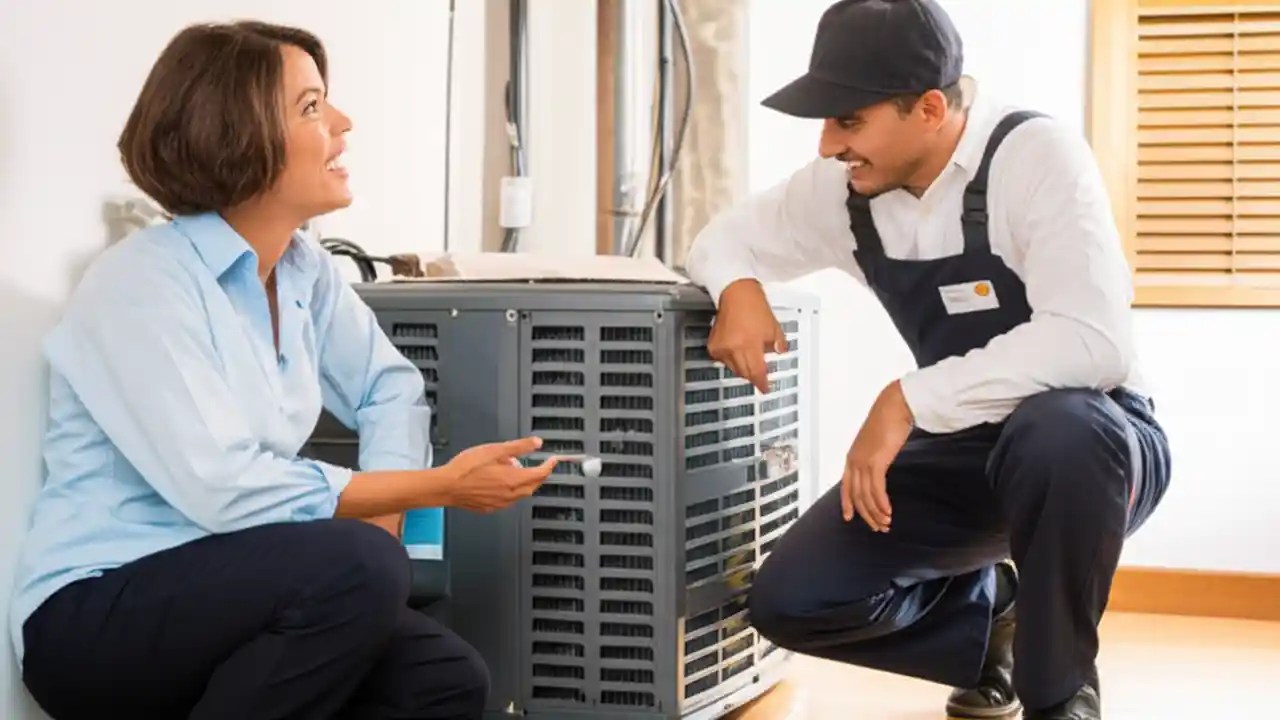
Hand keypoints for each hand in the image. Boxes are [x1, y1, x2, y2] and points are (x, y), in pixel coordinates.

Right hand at [442, 437, 557, 512]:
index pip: (540, 474)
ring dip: (524, 483)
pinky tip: (500, 483)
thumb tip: (536, 443)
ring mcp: (500, 503)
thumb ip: (518, 446)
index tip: (552, 460)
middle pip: (533, 486)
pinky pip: (508, 500)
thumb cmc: (466, 468)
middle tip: (538, 465)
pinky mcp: (490, 508)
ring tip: (513, 470)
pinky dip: (511, 491)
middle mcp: (510, 494)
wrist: (447, 486)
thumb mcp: (495, 450)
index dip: (549, 466)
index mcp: (513, 479)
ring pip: (521, 494)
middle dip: (538, 475)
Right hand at [707, 279, 788, 393]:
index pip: (756, 372)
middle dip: (753, 375)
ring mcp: (722, 348)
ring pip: (733, 368)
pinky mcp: (713, 346)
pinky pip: (723, 360)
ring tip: (748, 355)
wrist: (736, 293)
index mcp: (750, 344)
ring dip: (742, 367)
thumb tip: (780, 353)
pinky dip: (731, 359)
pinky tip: (737, 349)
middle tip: (760, 372)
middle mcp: (734, 348)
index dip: (761, 383)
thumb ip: (779, 343)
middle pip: (744, 373)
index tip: (765, 388)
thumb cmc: (754, 305)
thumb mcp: (774, 326)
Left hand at [842, 381, 913, 531]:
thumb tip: (879, 466)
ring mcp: (862, 462)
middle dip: (867, 515)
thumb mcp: (876, 443)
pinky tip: (889, 512)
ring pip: (866, 496)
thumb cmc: (888, 422)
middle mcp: (853, 462)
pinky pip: (876, 490)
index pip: (845, 486)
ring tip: (886, 523)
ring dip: (876, 513)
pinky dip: (882, 504)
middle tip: (878, 527)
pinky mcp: (875, 462)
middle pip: (856, 496)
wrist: (894, 406)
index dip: (847, 504)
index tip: (849, 518)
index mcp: (851, 457)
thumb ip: (874, 456)